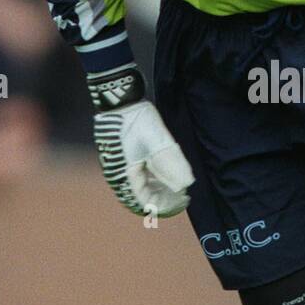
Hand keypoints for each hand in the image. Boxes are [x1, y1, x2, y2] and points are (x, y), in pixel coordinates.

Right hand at [87, 67, 193, 216]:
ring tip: (177, 187)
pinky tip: (166, 175)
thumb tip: (185, 184)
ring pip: (141, 186)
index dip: (165, 205)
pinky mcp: (124, 156)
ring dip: (159, 188)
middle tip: (183, 195)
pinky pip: (139, 175)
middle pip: (142, 196)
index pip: (145, 202)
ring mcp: (121, 166)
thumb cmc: (136, 121)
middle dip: (163, 198)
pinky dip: (153, 178)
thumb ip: (172, 165)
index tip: (182, 201)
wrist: (120, 99)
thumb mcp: (158, 142)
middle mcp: (119, 175)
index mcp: (124, 176)